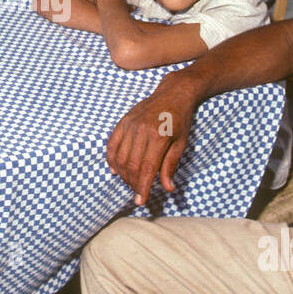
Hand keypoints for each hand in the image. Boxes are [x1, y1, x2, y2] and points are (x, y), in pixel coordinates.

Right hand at [105, 73, 199, 204]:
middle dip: (132, 183)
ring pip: (120, 156)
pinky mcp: (124, 121)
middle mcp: (141, 130)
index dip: (142, 187)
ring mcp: (130, 124)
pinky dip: (111, 158)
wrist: (174, 93)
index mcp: (158, 136)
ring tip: (129, 182)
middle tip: (137, 193)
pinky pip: (112, 143)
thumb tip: (167, 188)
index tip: (141, 200)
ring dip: (123, 174)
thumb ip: (170, 166)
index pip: (147, 168)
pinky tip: (115, 170)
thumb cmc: (181, 120)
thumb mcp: (181, 143)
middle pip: (131, 164)